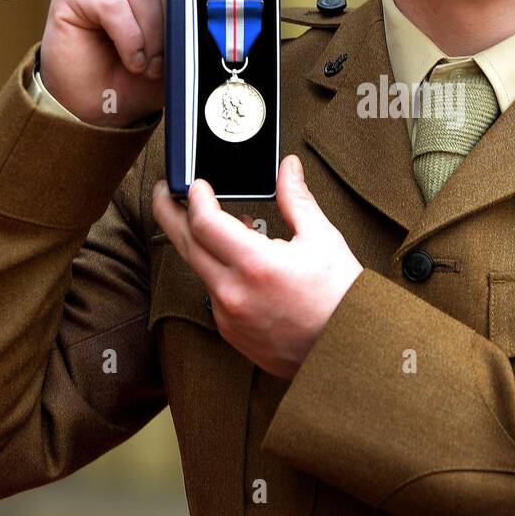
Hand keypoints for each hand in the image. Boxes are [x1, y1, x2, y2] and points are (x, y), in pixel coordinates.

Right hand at [38, 0, 235, 126]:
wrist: (96, 111)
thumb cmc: (135, 82)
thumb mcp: (175, 55)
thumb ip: (189, 29)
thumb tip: (214, 19)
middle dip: (176, 17)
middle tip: (172, 57)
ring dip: (152, 36)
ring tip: (147, 64)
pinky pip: (113, 4)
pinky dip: (129, 38)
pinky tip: (132, 59)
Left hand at [151, 154, 363, 380]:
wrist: (348, 348)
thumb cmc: (340, 296)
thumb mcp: (322, 238)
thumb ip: (295, 198)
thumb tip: (287, 167)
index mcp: (256, 264)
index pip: (204, 222)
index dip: (195, 196)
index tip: (197, 183)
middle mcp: (233, 293)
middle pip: (184, 244)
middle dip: (169, 211)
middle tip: (166, 191)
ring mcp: (228, 316)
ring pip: (198, 269)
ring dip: (200, 242)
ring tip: (220, 224)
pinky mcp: (230, 332)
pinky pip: (212, 293)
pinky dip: (217, 271)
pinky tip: (238, 262)